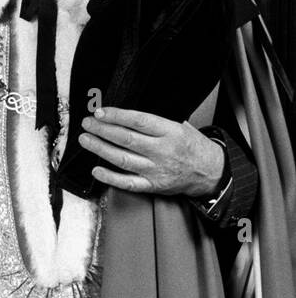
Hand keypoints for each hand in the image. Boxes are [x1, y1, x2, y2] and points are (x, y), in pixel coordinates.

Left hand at [78, 106, 224, 198]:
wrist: (211, 172)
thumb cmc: (192, 146)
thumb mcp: (180, 126)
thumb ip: (155, 121)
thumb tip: (124, 113)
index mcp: (170, 132)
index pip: (138, 121)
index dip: (117, 116)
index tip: (100, 112)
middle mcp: (163, 151)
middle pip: (126, 139)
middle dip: (103, 130)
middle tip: (87, 124)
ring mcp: (157, 170)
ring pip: (123, 159)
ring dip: (100, 149)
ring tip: (86, 140)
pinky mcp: (153, 186)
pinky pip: (128, 183)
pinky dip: (110, 177)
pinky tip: (96, 170)